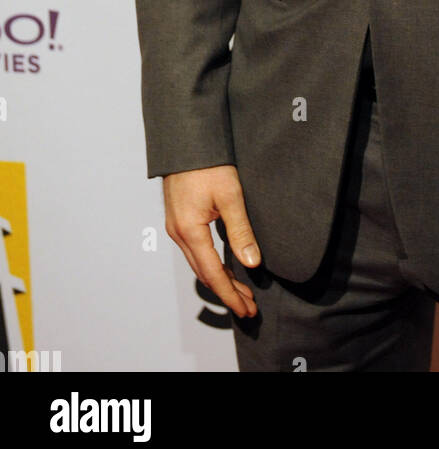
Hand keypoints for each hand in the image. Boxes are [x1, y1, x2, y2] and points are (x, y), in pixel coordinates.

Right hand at [163, 164, 260, 317]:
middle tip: (248, 307)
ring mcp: (177, 226)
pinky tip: (225, 266)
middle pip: (204, 273)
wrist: (185, 139)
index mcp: (190, 231)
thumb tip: (251, 262)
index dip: (230, 294)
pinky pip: (196, 250)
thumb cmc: (207, 163)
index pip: (213, 274)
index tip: (246, 309)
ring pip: (199, 263)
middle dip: (227, 292)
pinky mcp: (180, 218)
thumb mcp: (230, 195)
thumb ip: (240, 230)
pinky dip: (211, 264)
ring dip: (220, 279)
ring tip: (241, 292)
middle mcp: (179, 233)